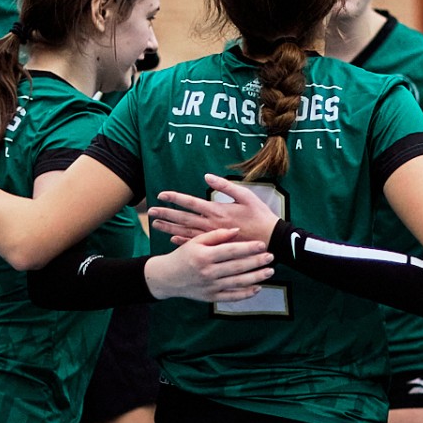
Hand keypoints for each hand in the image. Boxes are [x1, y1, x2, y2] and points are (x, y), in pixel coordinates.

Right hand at [145, 229, 274, 302]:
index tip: (262, 244)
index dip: (248, 248)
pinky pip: (232, 297)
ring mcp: (210, 287)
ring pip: (237, 283)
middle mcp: (207, 272)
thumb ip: (216, 235)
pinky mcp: (211, 297)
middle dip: (256, 262)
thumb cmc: (183, 256)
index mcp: (204, 256)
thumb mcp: (195, 241)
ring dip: (256, 277)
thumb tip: (237, 230)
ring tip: (270, 271)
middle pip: (237, 267)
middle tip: (271, 256)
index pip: (230, 251)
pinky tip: (257, 287)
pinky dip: (246, 294)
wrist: (167, 278)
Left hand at [150, 175, 280, 246]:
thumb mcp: (246, 195)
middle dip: (166, 214)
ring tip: (156, 225)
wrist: (271, 240)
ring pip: (185, 232)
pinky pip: (195, 244)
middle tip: (151, 212)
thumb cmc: (260, 216)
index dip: (174, 198)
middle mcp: (211, 224)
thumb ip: (225, 185)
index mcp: (217, 210)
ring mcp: (212, 237)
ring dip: (169, 228)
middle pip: (183, 218)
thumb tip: (207, 176)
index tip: (161, 195)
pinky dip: (182, 241)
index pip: (190, 202)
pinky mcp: (217, 247)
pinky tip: (172, 240)